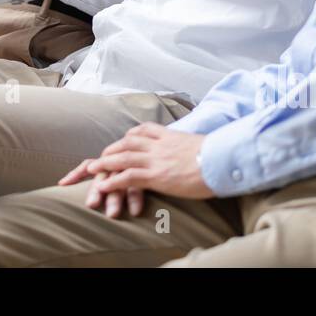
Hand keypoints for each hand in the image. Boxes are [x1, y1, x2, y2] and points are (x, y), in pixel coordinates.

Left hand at [58, 123, 212, 217]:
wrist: (223, 160)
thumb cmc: (219, 155)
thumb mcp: (201, 144)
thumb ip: (190, 145)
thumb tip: (195, 148)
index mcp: (170, 135)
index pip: (144, 130)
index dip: (130, 136)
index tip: (123, 140)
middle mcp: (159, 144)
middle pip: (128, 142)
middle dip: (112, 149)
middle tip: (100, 157)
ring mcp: (156, 159)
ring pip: (123, 157)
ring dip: (105, 163)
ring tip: (92, 169)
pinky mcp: (157, 175)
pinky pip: (129, 176)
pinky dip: (114, 180)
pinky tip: (104, 185)